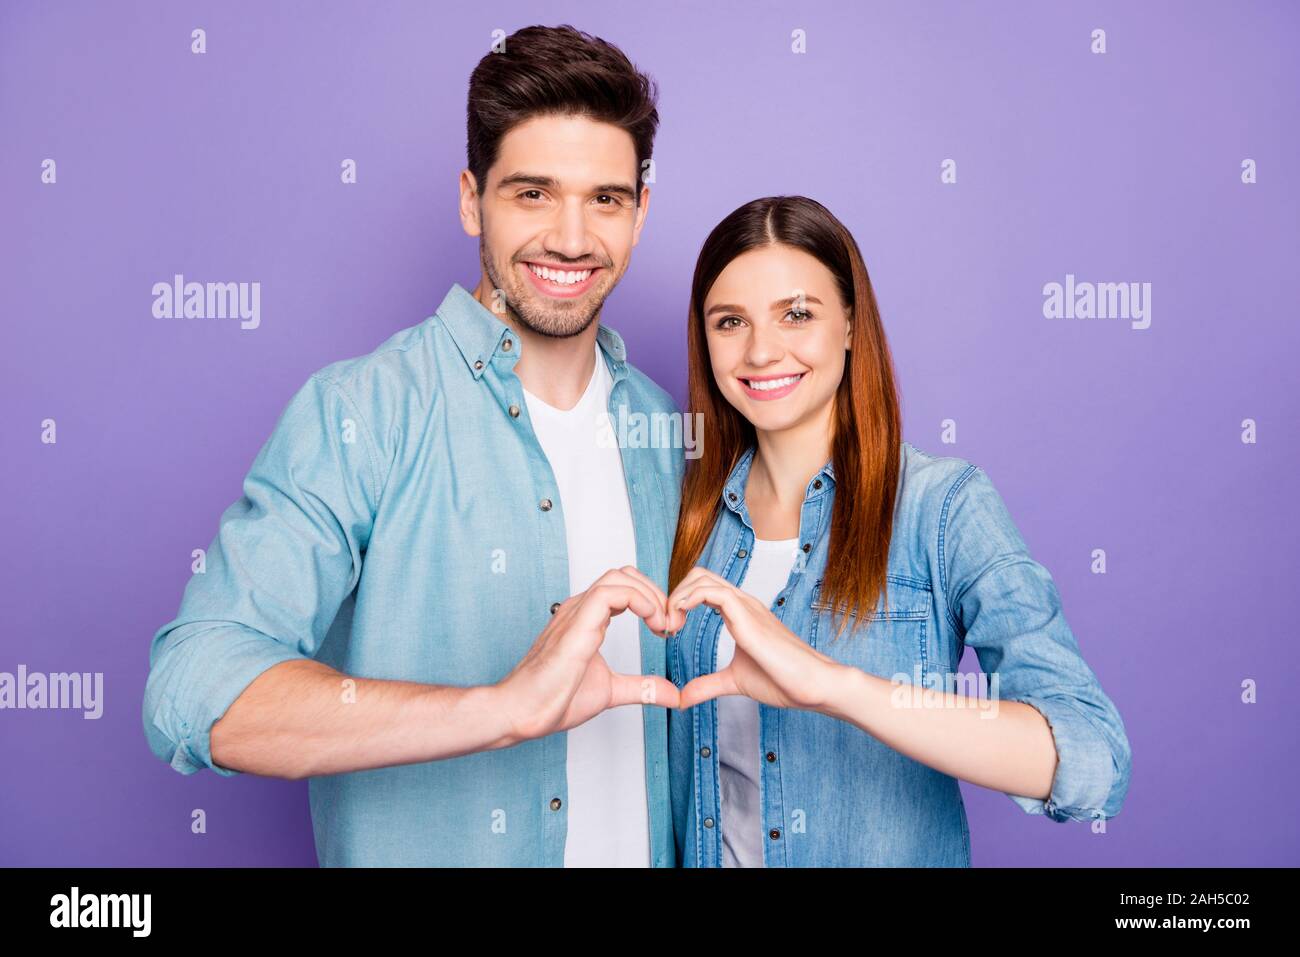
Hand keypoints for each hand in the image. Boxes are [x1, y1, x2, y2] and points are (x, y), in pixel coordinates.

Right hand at [495, 566, 677, 743]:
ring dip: (651, 596)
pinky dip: (640, 601)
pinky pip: (610, 593)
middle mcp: (581, 609)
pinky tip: (652, 623)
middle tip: (672, 625)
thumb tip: (672, 694)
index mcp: (588, 618)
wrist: (522, 713)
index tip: (669, 629)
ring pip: (619, 577)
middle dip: (656, 593)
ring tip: (664, 625)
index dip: (653, 601)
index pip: (625, 588)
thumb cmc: (552, 699)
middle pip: (625, 575)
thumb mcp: (611, 690)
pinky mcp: (576, 625)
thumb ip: (642, 687)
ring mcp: (576, 613)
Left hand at [667, 567, 845, 711]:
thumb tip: (681, 698)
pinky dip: (688, 601)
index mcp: (740, 613)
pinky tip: (679, 624)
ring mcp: (746, 606)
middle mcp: (742, 603)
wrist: (813, 685)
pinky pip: (712, 593)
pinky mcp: (748, 617)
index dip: (679, 603)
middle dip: (673, 595)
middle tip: (664, 627)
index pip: (702, 588)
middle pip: (698, 575)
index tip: (668, 631)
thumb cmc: (783, 680)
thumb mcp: (734, 682)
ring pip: (702, 578)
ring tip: (669, 628)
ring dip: (677, 597)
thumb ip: (708, 685)